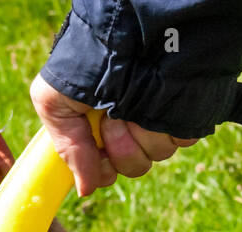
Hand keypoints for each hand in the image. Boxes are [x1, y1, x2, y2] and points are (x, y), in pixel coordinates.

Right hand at [30, 75, 198, 195]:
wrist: (128, 31)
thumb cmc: (87, 60)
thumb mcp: (55, 102)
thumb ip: (67, 149)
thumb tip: (85, 190)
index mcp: (102, 127)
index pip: (107, 170)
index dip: (102, 168)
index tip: (97, 154)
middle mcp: (131, 125)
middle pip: (133, 167)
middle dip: (121, 148)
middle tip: (114, 118)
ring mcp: (160, 119)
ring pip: (156, 155)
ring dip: (142, 134)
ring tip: (135, 103)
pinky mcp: (187, 112)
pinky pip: (181, 139)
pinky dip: (169, 125)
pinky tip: (159, 102)